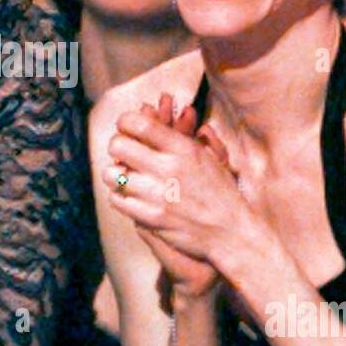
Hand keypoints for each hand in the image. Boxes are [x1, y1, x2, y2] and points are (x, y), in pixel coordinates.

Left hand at [133, 95, 226, 308]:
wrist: (232, 233)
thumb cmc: (223, 193)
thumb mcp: (211, 157)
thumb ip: (187, 136)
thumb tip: (174, 112)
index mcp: (184, 148)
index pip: (139, 124)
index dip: (124, 122)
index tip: (124, 126)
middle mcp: (169, 168)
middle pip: (119, 146)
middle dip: (117, 146)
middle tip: (122, 152)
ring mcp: (158, 194)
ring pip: (113, 174)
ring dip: (115, 173)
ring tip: (124, 175)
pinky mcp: (152, 217)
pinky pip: (117, 199)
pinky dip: (119, 196)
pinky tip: (129, 195)